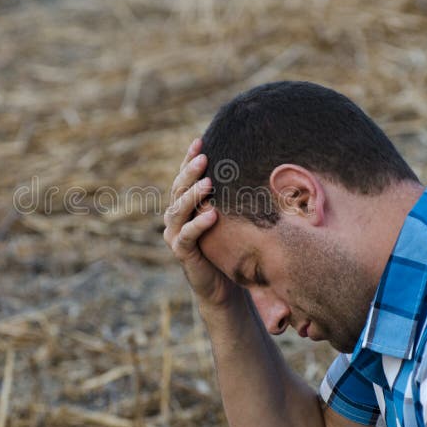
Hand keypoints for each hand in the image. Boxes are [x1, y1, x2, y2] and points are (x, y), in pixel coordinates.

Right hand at [163, 139, 239, 307]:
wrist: (222, 286)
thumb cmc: (228, 247)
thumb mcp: (229, 218)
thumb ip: (229, 197)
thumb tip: (252, 166)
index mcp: (184, 206)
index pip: (183, 178)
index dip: (188, 159)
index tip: (199, 141)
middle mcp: (175, 218)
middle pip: (177, 190)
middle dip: (189, 172)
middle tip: (204, 157)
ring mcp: (175, 235)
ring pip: (178, 210)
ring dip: (192, 195)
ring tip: (208, 181)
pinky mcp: (182, 253)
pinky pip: (186, 236)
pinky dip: (198, 225)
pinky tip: (212, 214)